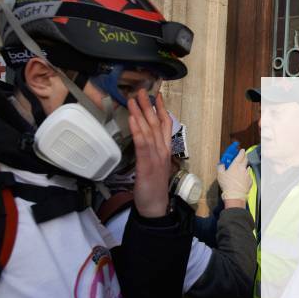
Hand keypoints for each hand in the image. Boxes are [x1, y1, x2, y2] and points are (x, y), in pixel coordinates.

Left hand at [128, 90, 172, 217]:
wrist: (155, 206)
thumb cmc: (154, 188)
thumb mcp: (155, 166)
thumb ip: (152, 152)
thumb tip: (144, 140)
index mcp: (166, 151)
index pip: (166, 125)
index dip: (162, 109)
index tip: (157, 96)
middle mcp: (163, 150)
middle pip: (157, 123)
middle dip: (148, 106)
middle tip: (141, 91)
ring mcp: (156, 157)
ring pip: (149, 130)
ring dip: (140, 113)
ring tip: (133, 100)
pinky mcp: (147, 164)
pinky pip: (142, 144)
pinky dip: (138, 130)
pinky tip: (132, 119)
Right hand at [217, 149, 251, 208]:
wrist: (235, 195)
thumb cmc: (227, 185)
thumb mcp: (220, 175)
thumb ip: (220, 167)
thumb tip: (221, 164)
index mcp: (236, 165)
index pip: (241, 155)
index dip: (241, 151)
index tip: (241, 150)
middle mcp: (243, 168)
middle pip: (246, 159)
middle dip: (244, 157)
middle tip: (242, 157)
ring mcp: (248, 174)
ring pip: (247, 168)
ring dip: (245, 167)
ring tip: (241, 170)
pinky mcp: (250, 181)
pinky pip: (248, 176)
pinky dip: (246, 176)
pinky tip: (242, 179)